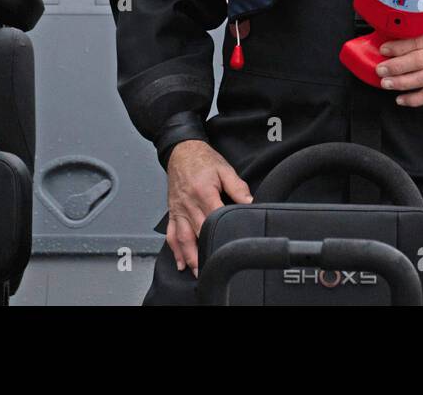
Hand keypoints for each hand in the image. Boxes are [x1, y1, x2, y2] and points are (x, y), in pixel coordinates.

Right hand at [164, 139, 252, 276]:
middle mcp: (189, 204)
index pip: (214, 217)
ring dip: (190, 257)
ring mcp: (179, 210)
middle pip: (198, 233)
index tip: (229, 247)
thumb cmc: (202, 160)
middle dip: (205, 252)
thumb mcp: (224, 169)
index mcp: (204, 193)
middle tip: (215, 269)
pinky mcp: (173, 212)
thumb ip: (238, 187)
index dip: (222, 233)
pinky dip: (175, 250)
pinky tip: (181, 263)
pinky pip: (171, 234)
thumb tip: (251, 202)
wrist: (181, 151)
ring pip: (183, 238)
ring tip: (198, 272)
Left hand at [377, 22, 422, 106]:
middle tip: (381, 70)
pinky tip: (400, 99)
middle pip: (418, 61)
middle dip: (397, 67)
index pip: (417, 41)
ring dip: (403, 83)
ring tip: (386, 83)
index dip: (399, 47)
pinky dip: (414, 99)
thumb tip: (385, 33)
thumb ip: (414, 30)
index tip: (383, 50)